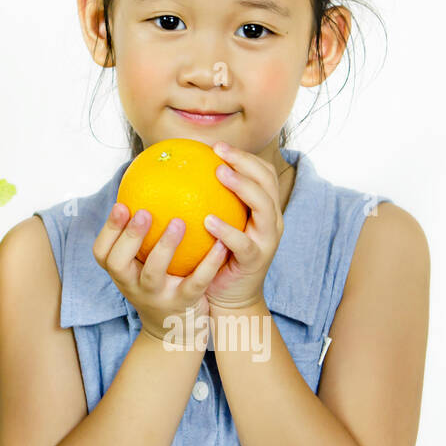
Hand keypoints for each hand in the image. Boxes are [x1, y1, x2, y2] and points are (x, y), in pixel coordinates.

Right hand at [93, 202, 228, 349]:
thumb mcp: (142, 265)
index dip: (108, 230)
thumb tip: (150, 187)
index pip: (102, 252)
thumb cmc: (158, 285)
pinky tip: (220, 243)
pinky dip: (207, 263)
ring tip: (179, 222)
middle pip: (118, 263)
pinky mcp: (184, 304)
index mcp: (122, 272)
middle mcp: (133, 285)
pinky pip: (196, 282)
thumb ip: (142, 236)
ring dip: (164, 246)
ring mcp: (157, 297)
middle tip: (143, 212)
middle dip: (129, 236)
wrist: (175, 332)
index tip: (121, 204)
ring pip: (153, 273)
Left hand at [202, 142, 284, 311]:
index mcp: (262, 209)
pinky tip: (208, 221)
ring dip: (243, 187)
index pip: (263, 174)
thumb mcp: (214, 226)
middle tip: (219, 152)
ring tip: (220, 174)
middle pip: (267, 183)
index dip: (245, 157)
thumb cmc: (216, 257)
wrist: (231, 298)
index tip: (217, 146)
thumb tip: (174, 175)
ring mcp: (266, 241)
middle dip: (246, 162)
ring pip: (264, 208)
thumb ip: (205, 202)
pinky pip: (244, 243)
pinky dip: (228, 230)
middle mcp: (271, 221)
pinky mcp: (255, 261)